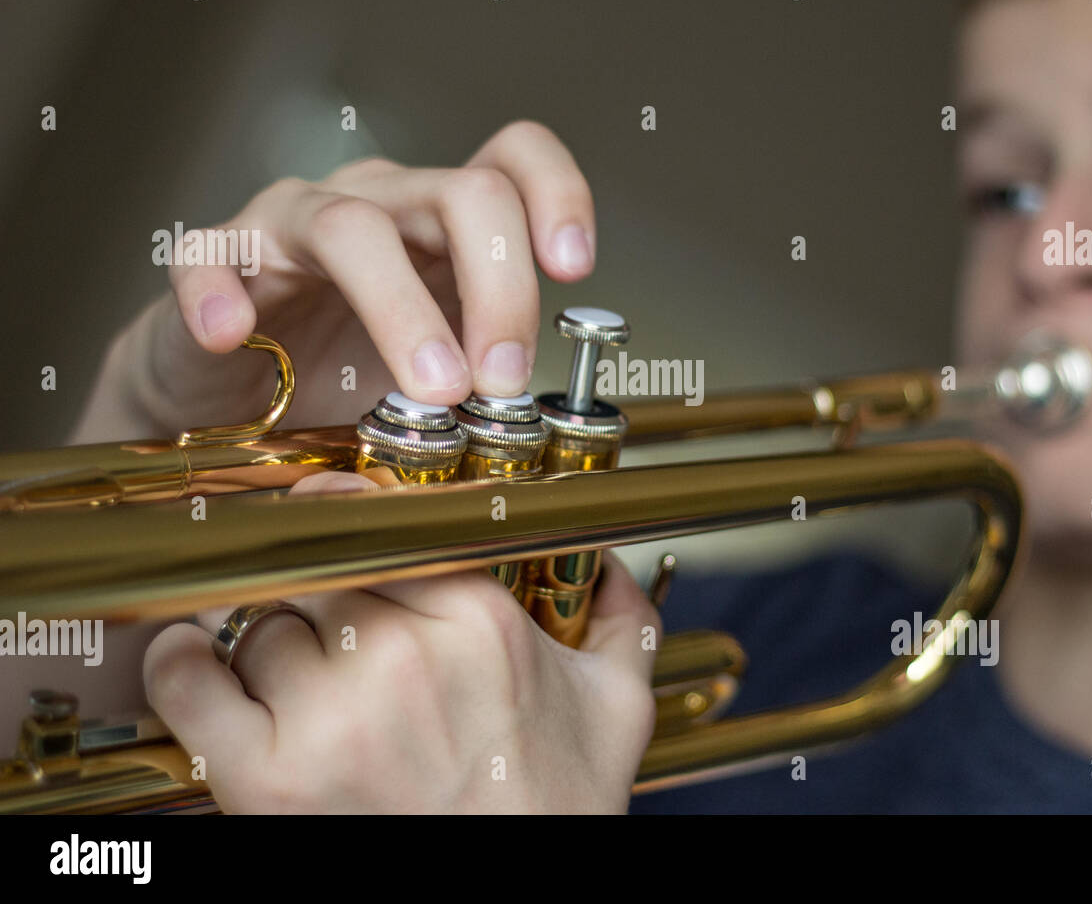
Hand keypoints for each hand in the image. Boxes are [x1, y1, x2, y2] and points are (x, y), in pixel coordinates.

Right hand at [73, 121, 596, 441]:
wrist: (234, 398)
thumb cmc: (346, 375)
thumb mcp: (435, 376)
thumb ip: (478, 386)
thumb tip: (520, 430)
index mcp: (444, 222)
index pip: (512, 163)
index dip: (556, 196)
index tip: (574, 270)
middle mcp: (381, 203)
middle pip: (464, 196)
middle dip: (501, 289)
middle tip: (502, 382)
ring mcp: (295, 221)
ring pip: (352, 226)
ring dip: (402, 309)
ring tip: (429, 388)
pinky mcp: (218, 257)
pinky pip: (211, 254)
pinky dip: (221, 292)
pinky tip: (232, 335)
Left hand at [142, 472, 659, 813]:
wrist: (514, 903)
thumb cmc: (554, 810)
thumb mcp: (617, 710)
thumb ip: (624, 623)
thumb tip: (612, 570)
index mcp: (479, 623)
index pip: (387, 525)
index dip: (354, 514)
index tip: (342, 514)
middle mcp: (400, 658)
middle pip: (318, 568)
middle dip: (321, 584)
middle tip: (328, 606)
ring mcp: (328, 718)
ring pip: (261, 621)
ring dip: (269, 637)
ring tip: (295, 668)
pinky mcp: (266, 778)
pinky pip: (189, 682)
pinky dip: (180, 662)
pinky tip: (198, 659)